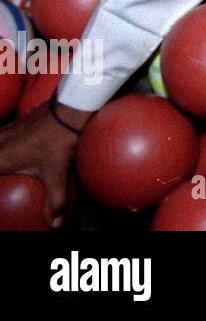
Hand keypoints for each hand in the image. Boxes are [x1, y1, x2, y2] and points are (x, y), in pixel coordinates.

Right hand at [0, 102, 88, 226]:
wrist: (70, 107)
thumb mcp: (57, 173)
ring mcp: (2, 132)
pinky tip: (7, 153)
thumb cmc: (60, 139)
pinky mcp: (12, 125)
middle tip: (5, 178)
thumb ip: (55, 200)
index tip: (1, 185)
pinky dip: (0, 148)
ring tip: (6, 170)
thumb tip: (56, 225)